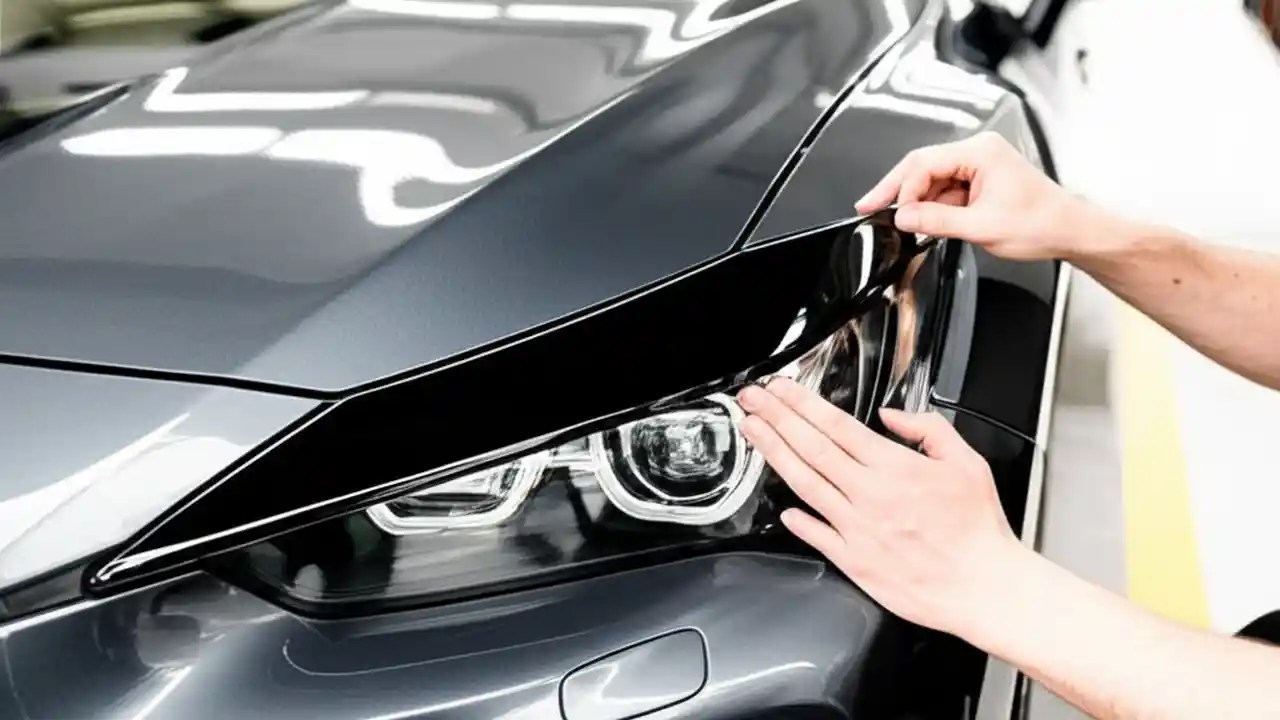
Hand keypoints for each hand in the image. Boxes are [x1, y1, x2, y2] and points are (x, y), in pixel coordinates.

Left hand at [736, 378, 1027, 636]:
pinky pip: (817, 534)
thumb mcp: (967, 462)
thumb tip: (892, 415)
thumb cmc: (978, 530)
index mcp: (895, 467)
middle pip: (811, 447)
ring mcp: (857, 528)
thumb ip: (928, 429)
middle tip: (751, 401)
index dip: (801, 403)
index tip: (780, 389)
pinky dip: (797, 519)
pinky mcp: (854, 560)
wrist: (984, 586)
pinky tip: (782, 507)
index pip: (836, 425)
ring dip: (773, 453)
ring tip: (753, 432)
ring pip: (804, 483)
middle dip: (776, 418)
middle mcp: (869, 494)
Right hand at [856, 132, 1106, 261]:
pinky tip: (924, 222)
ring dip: (916, 202)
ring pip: (931, 180)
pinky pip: (945, 190)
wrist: (1070, 231)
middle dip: (896, 189)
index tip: (885, 210)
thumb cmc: (1041, 223)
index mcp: (981, 152)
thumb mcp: (981, 226)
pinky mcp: (980, 180)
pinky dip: (931, 207)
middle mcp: (978, 152)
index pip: (924, 163)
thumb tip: (904, 217)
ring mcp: (978, 165)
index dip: (900, 188)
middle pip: (922, 166)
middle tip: (868, 205)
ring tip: (903, 224)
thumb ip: (937, 220)